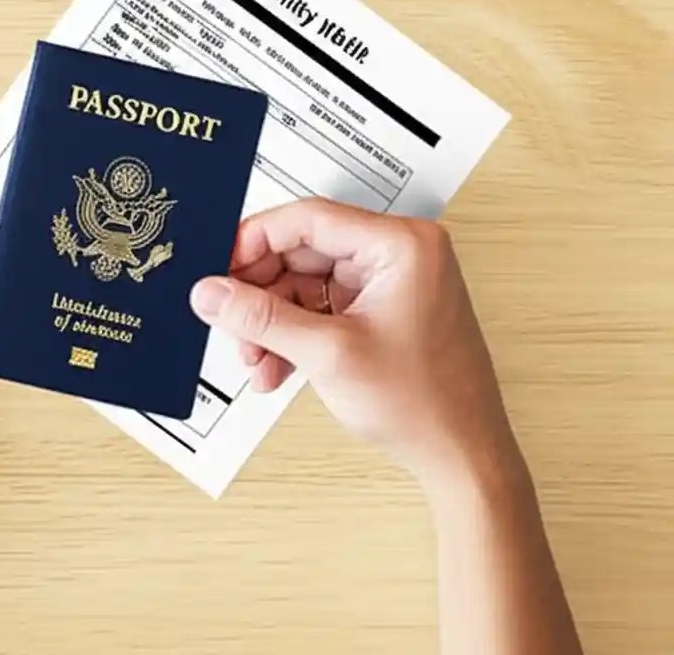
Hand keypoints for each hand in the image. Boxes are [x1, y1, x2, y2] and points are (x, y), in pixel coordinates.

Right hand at [189, 198, 523, 489]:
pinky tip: (275, 366)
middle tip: (228, 318)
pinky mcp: (379, 313)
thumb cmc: (427, 403)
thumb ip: (261, 318)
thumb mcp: (327, 354)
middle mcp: (398, 256)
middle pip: (301, 253)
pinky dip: (292, 336)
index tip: (219, 266)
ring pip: (304, 285)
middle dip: (260, 295)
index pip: (309, 218)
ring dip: (272, 323)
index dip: (255, 241)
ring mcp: (389, 285)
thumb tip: (213, 292)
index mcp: (401, 245)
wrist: (460, 455)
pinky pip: (319, 310)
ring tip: (255, 359)